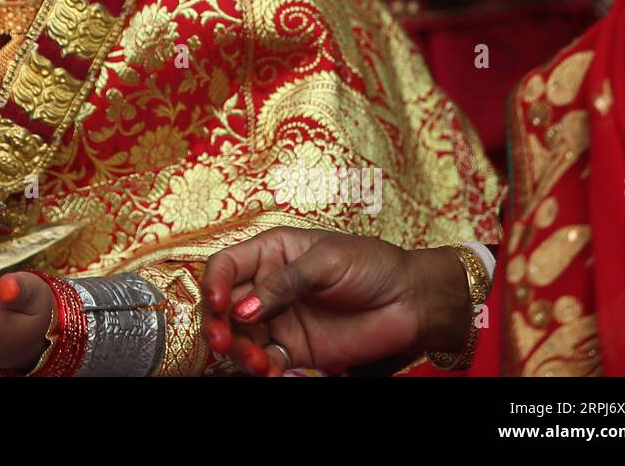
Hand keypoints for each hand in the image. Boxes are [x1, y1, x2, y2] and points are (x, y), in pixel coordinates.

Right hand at [202, 227, 470, 374]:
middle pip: (226, 305)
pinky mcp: (295, 350)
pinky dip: (263, 369)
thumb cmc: (372, 265)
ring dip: (241, 352)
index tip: (216, 303)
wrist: (410, 301)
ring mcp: (280, 320)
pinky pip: (268, 361)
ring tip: (257, 362)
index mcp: (271, 253)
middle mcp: (268, 286)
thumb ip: (284, 283)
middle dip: (219, 324)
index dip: (213, 282)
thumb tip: (244, 310)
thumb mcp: (326, 261)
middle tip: (224, 341)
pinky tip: (271, 372)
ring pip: (242, 338)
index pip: (226, 265)